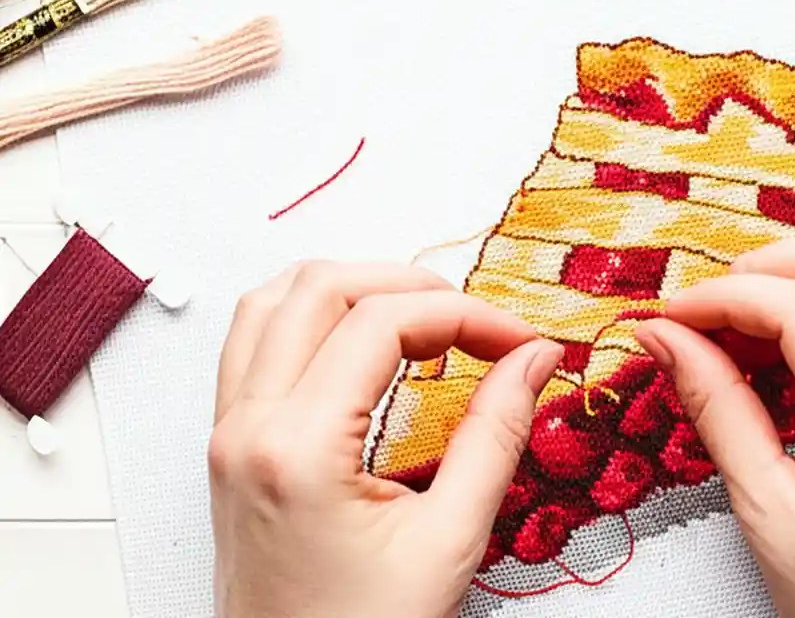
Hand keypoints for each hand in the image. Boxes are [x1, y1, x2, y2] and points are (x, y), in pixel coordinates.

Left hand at [209, 261, 563, 617]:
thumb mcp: (450, 540)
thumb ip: (497, 436)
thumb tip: (534, 359)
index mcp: (295, 450)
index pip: (382, 324)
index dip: (466, 315)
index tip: (519, 342)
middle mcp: (246, 429)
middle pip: (319, 287)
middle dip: (411, 286)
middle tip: (476, 322)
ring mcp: (229, 434)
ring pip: (274, 300)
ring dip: (354, 289)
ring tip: (424, 318)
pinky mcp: (230, 446)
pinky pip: (255, 341)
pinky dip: (313, 318)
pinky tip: (364, 342)